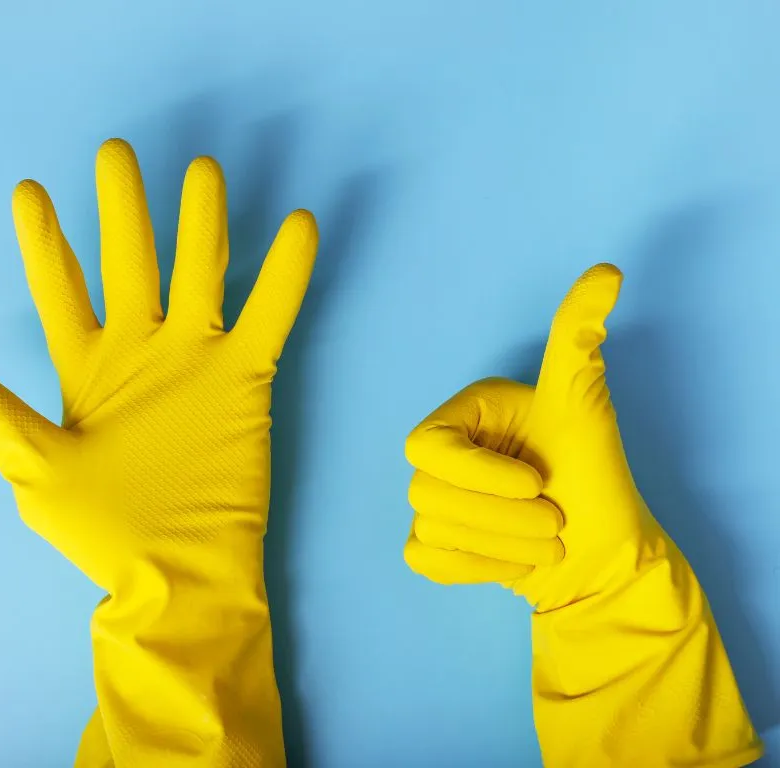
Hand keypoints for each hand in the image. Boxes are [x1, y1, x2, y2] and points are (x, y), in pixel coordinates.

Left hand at [0, 139, 316, 591]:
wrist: (176, 575)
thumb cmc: (104, 532)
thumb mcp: (37, 476)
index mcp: (86, 369)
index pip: (60, 290)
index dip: (44, 241)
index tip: (30, 190)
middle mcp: (140, 352)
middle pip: (129, 262)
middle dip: (122, 208)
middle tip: (116, 152)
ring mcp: (194, 360)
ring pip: (199, 273)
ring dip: (200, 222)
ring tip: (201, 169)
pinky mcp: (244, 379)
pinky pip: (269, 315)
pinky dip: (286, 273)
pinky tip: (299, 224)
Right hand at [403, 265, 761, 765]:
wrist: (602, 557)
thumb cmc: (594, 479)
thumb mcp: (582, 405)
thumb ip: (578, 336)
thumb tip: (607, 270)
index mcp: (464, 416)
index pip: (425, 446)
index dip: (477, 474)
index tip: (534, 483)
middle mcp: (441, 455)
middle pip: (427, 493)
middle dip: (504, 518)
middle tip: (554, 518)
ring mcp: (430, 502)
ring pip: (431, 529)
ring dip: (503, 546)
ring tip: (544, 539)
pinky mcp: (431, 545)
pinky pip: (428, 559)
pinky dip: (478, 568)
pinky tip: (513, 559)